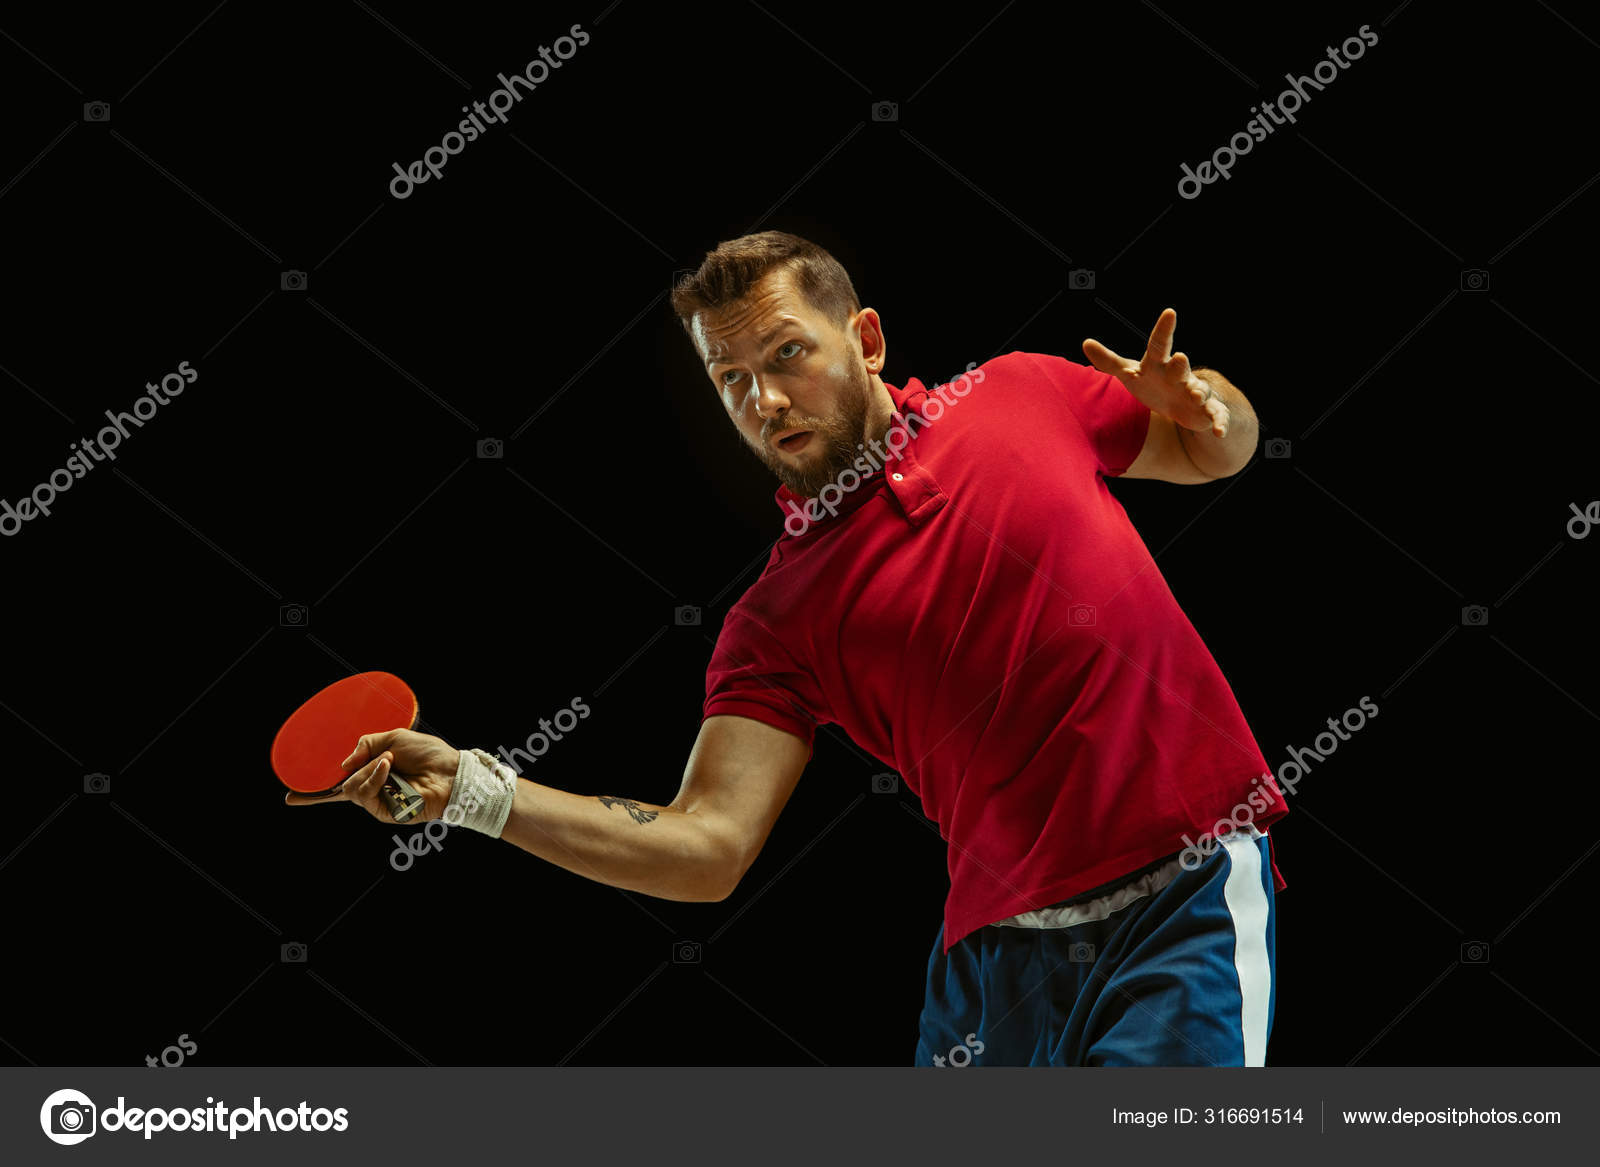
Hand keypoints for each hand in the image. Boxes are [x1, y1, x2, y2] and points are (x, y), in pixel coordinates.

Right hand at [284, 728, 460, 824]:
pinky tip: (390, 769)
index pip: (338, 785)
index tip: (290, 797)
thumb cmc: (428, 754)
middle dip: (361, 767)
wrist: (451, 771)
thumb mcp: (393, 738)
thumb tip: (343, 764)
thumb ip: (366, 745)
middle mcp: (373, 789)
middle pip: (343, 785)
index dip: (314, 793)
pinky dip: (375, 777)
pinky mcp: (385, 812)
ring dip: (370, 771)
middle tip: (386, 757)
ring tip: (391, 762)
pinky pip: (365, 793)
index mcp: (373, 773)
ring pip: (351, 789)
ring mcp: (378, 802)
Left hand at [1083, 307, 1228, 436]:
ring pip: (1200, 390)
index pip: (1159, 344)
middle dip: (1180, 364)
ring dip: (1199, 392)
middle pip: (1180, 367)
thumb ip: (1109, 361)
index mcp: (1160, 364)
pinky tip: (1219, 431)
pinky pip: (1216, 416)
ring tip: (1195, 394)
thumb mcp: (1130, 373)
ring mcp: (1196, 392)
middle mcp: (1180, 375)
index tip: (1169, 312)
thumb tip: (1085, 342)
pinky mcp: (1207, 411)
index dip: (1164, 329)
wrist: (1182, 406)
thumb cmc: (1153, 384)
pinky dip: (1219, 423)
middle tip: (1180, 357)